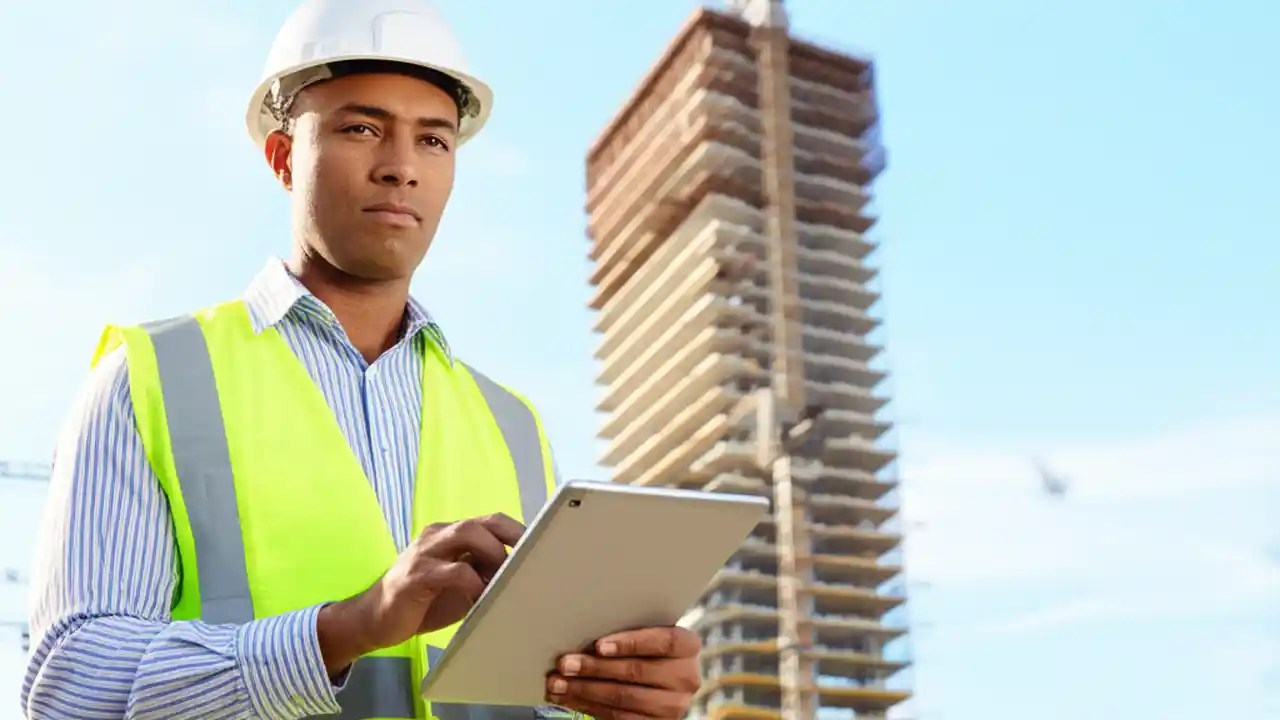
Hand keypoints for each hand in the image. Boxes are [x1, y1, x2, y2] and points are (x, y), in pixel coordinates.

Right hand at [316, 513, 524, 673]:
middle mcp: (437, 536)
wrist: (374, 619)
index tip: (543, 545)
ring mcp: (424, 553)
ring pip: (467, 533)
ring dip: (494, 554)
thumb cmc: (422, 602)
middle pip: (482, 521)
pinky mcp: (416, 576)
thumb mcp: (458, 585)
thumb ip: (482, 573)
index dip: (517, 530)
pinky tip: (481, 598)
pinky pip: (452, 571)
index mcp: (449, 535)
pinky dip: (473, 582)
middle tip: (530, 561)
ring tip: (506, 576)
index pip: (490, 521)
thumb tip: (522, 574)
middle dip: (511, 537)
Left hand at [546, 627, 701, 718]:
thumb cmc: (647, 649)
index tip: (598, 645)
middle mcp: (687, 678)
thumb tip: (582, 628)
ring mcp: (674, 706)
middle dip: (595, 668)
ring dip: (584, 690)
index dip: (630, 643)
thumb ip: (629, 632)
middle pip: (637, 672)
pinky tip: (570, 698)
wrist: (664, 682)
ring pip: (623, 698)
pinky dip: (589, 706)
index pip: (663, 641)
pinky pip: (618, 718)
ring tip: (558, 683)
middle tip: (565, 664)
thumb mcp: (648, 634)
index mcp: (688, 646)